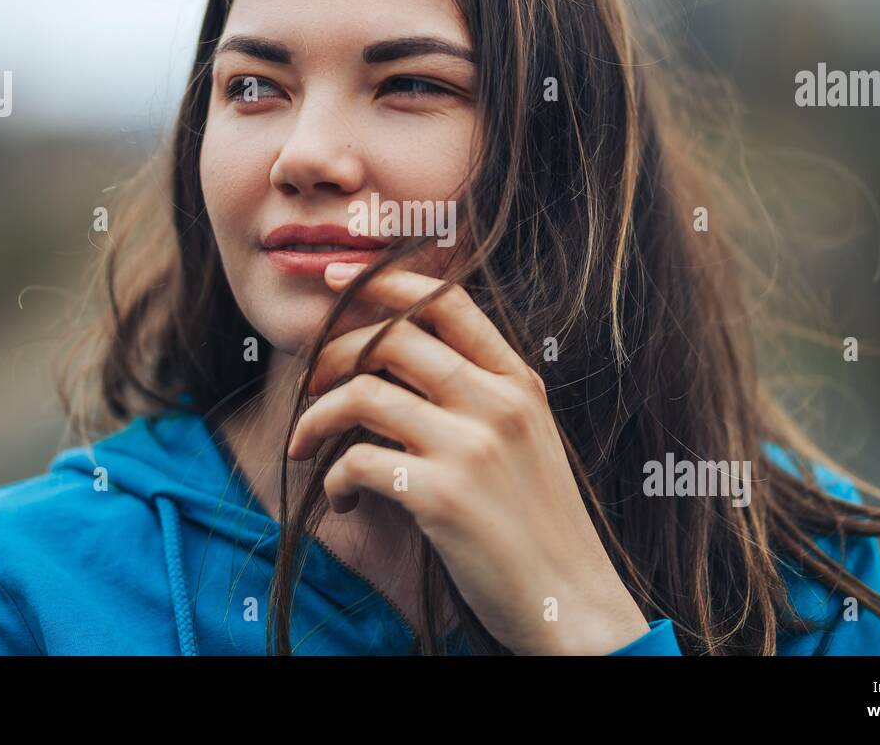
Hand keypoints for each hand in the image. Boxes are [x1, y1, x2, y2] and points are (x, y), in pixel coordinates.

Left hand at [286, 262, 650, 654]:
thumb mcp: (528, 438)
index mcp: (518, 382)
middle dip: (331, 354)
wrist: (573, 601)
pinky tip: (345, 499)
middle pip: (390, 339)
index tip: (338, 278)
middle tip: (310, 383)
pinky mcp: (443, 496)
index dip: (385, 281)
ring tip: (307, 445)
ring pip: (361, 394)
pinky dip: (335, 478)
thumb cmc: (540, 523)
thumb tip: (404, 360)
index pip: (447, 302)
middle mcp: (497, 402)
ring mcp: (471, 447)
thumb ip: (482, 393)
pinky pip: (357, 461)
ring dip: (316, 418)